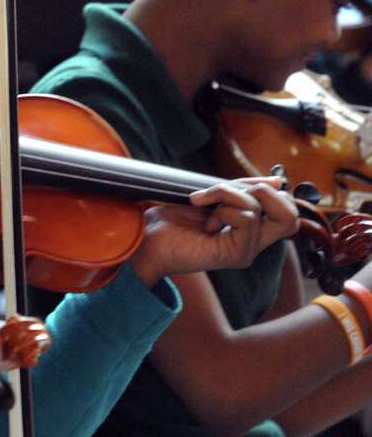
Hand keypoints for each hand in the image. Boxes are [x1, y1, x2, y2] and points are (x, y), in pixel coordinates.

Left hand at [129, 179, 297, 285]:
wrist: (146, 241)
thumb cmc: (171, 221)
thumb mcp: (212, 196)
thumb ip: (241, 190)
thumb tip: (278, 182)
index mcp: (250, 230)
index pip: (287, 211)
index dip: (268, 189)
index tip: (233, 185)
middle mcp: (252, 243)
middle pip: (291, 218)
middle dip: (260, 191)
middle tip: (225, 192)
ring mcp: (246, 251)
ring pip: (261, 209)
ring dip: (228, 196)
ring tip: (204, 206)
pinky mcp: (235, 255)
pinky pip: (247, 219)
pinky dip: (224, 208)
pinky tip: (206, 221)